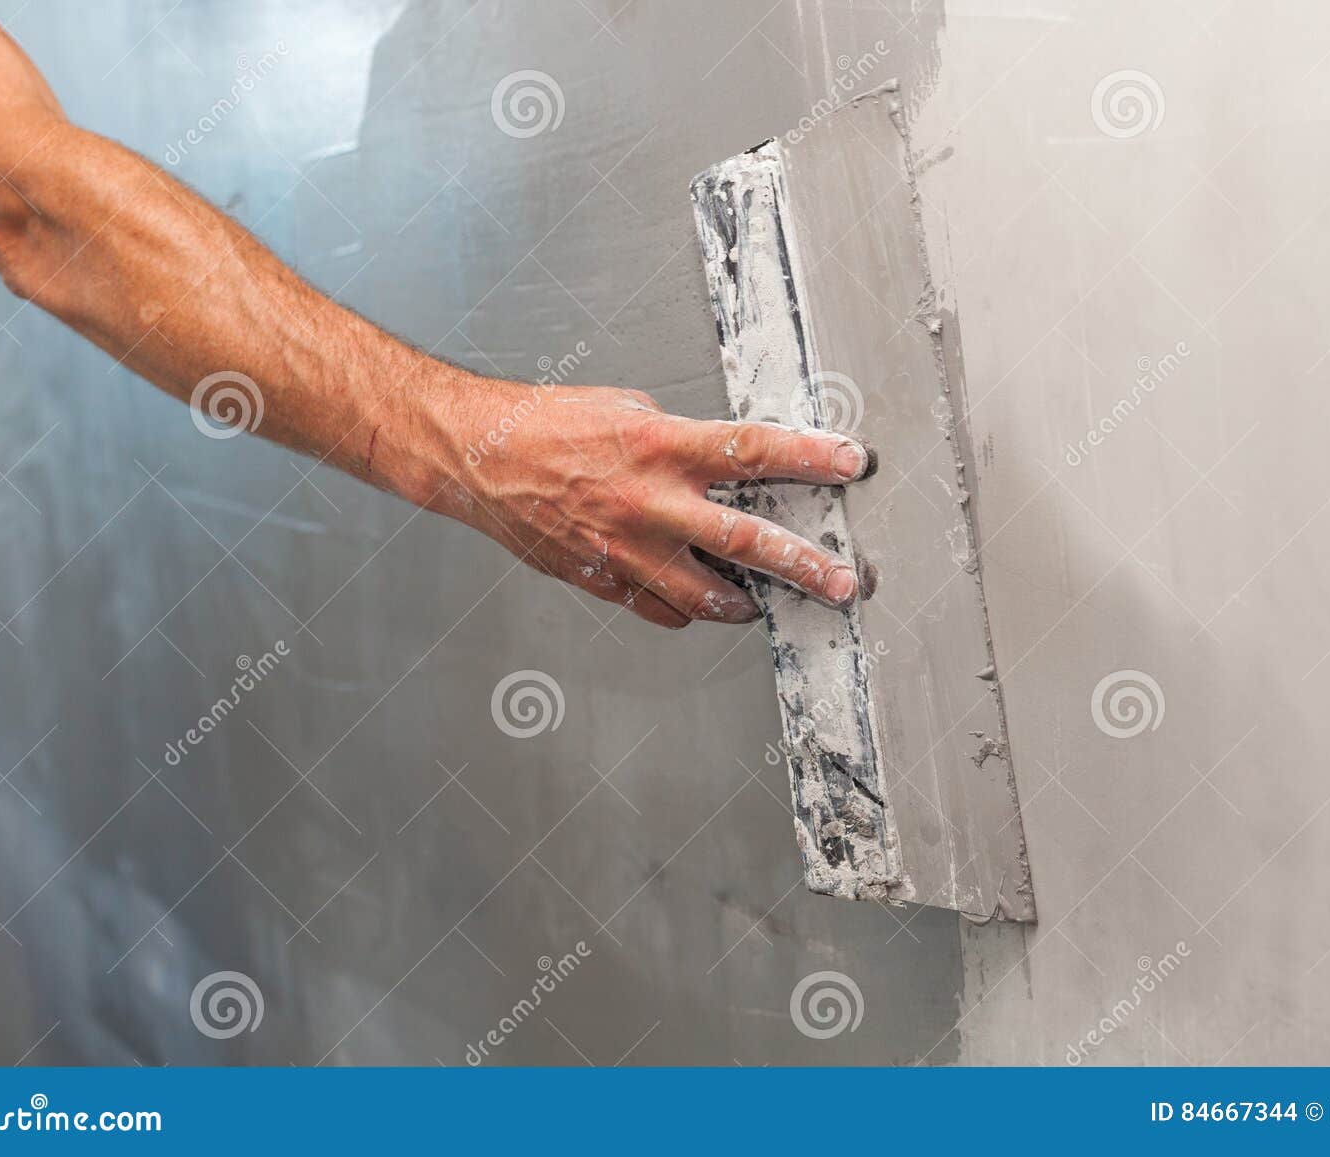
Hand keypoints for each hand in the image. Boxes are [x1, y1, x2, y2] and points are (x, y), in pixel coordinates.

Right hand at [422, 377, 874, 628]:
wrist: (477, 455)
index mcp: (659, 445)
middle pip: (746, 542)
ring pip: (704, 597)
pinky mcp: (599, 579)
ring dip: (742, 603)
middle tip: (841, 582)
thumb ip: (680, 442)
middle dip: (804, 566)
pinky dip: (682, 607)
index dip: (810, 457)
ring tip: (760, 601)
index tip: (852, 463)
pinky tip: (690, 598)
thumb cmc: (547, 424)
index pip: (753, 451)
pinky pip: (657, 609)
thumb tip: (725, 462)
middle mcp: (648, 501)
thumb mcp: (628, 409)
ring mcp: (624, 548)